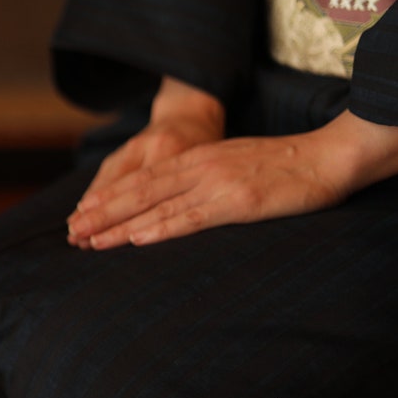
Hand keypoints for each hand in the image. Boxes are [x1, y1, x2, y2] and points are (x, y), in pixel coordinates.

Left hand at [66, 111, 397, 249]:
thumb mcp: (229, 165)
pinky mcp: (236, 201)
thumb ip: (199, 179)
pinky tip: (138, 238)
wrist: (325, 157)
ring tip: (91, 240)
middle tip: (72, 232)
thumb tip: (172, 201)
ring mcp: (214, 184)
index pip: (140, 180)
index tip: (81, 214)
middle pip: (138, 193)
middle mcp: (197, 168)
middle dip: (102, 213)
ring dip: (120, 226)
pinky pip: (191, 218)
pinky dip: (161, 228)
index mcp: (194, 159)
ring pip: (156, 207)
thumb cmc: (280, 166)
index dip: (107, 197)